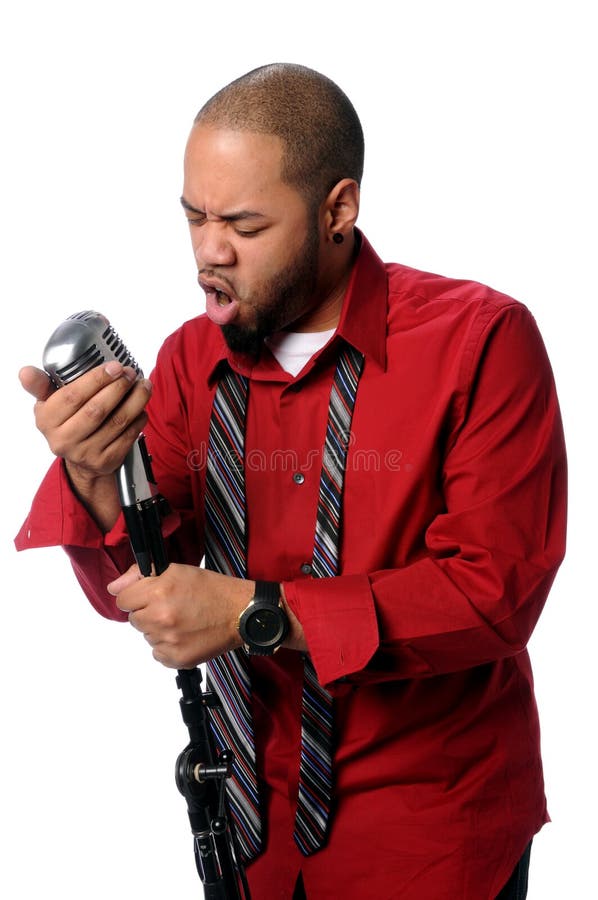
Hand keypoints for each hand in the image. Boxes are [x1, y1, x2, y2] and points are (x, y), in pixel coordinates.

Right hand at [19, 362, 151, 480]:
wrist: (80, 461)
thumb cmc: (66, 424)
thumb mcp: (48, 404)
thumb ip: (41, 385)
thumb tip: (25, 372)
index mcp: (48, 421)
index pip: (73, 396)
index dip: (96, 379)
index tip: (113, 366)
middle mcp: (65, 439)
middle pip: (97, 409)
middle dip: (118, 387)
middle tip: (130, 373)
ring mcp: (87, 453)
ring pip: (117, 422)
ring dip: (135, 400)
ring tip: (143, 385)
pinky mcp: (107, 461)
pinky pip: (128, 436)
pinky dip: (138, 418)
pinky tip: (141, 406)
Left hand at [108, 564, 253, 667]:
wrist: (239, 613)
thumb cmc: (211, 590)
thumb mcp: (177, 571)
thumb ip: (140, 575)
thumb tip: (113, 588)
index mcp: (158, 591)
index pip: (123, 600)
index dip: (137, 596)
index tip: (150, 596)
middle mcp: (160, 618)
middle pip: (134, 620)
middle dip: (148, 613)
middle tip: (171, 607)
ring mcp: (168, 641)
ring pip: (147, 637)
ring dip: (159, 630)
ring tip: (182, 621)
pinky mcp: (176, 659)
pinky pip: (158, 654)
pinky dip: (168, 647)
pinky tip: (185, 635)